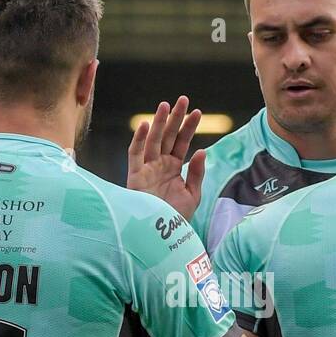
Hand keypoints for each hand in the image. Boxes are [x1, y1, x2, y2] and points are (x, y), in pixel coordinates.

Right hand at [128, 96, 205, 218]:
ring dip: (159, 123)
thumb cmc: (176, 218)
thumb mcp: (192, 195)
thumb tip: (201, 151)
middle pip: (168, 137)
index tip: (198, 112)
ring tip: (166, 105)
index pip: (182, 143)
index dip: (189, 127)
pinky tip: (147, 125)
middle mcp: (159, 165)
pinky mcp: (134, 176)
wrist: (161, 236)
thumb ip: (196, 173)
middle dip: (175, 118)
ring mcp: (147, 169)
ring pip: (153, 141)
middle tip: (183, 100)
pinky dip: (139, 140)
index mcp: (173, 167)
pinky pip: (135, 154)